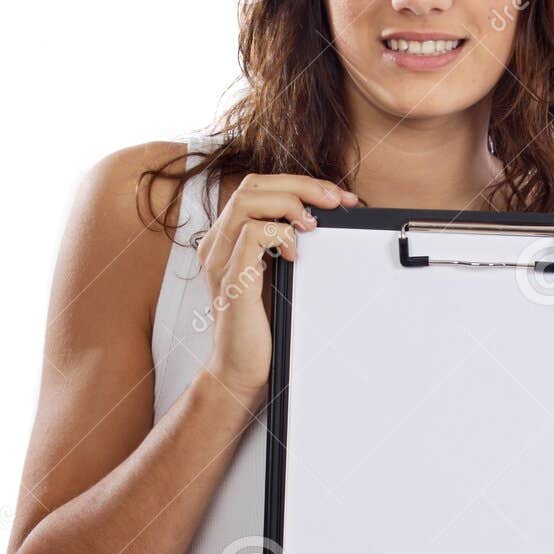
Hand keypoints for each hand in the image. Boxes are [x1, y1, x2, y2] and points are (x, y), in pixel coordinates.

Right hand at [195, 173, 358, 400]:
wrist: (240, 369)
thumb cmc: (259, 326)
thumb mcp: (275, 276)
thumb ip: (284, 246)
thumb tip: (320, 219)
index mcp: (226, 238)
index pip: (257, 188)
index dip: (298, 183)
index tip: (336, 197)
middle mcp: (217, 243)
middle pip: (253, 184)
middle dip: (301, 184)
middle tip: (336, 200)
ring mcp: (220, 259)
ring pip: (248, 199)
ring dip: (290, 203)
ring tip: (312, 225)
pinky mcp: (231, 279)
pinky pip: (252, 234)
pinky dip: (280, 235)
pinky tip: (293, 254)